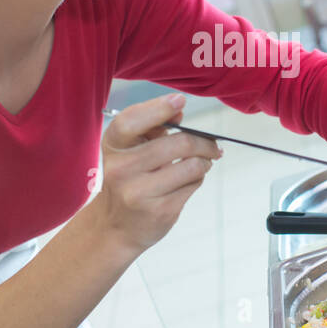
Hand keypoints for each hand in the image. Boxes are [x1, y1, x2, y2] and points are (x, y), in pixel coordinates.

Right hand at [83, 93, 221, 254]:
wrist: (116, 226)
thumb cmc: (129, 179)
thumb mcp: (130, 151)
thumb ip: (152, 128)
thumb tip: (178, 109)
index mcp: (113, 147)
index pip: (131, 121)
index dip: (158, 108)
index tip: (180, 101)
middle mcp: (121, 169)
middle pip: (177, 144)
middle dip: (203, 142)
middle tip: (213, 145)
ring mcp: (139, 192)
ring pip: (192, 166)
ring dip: (204, 162)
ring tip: (203, 163)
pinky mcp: (160, 211)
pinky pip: (193, 185)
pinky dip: (197, 179)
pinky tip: (189, 181)